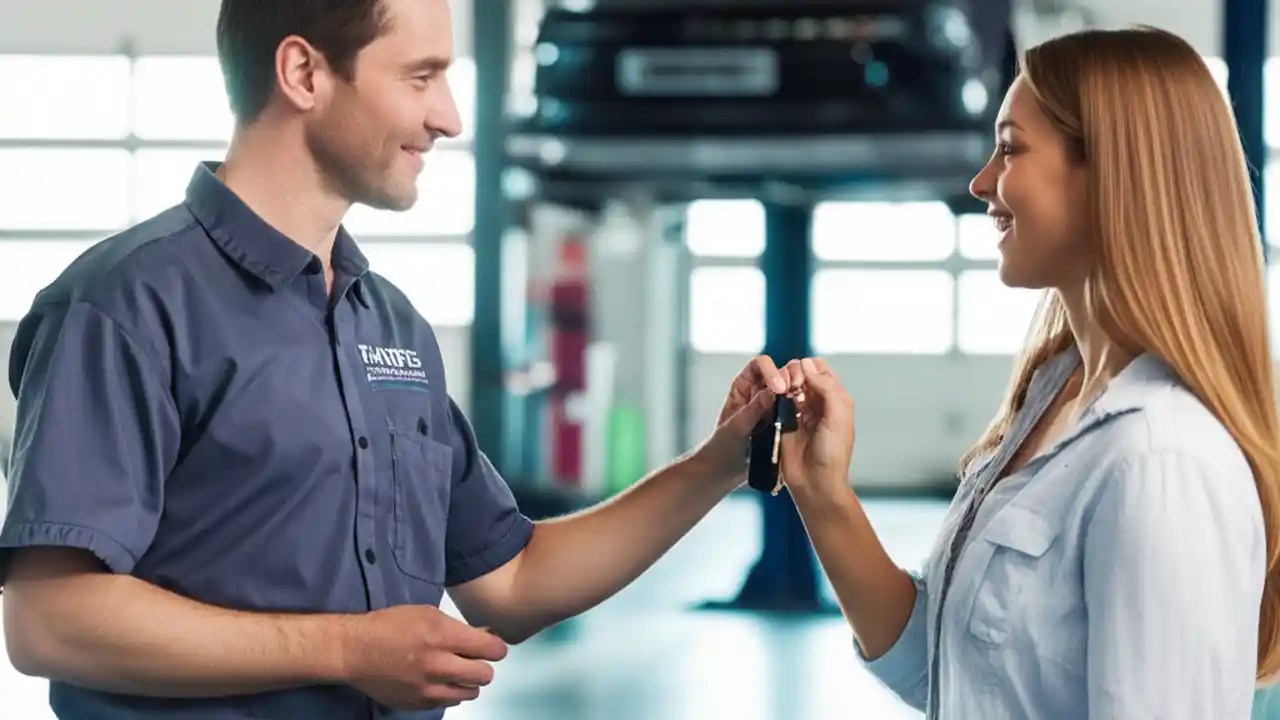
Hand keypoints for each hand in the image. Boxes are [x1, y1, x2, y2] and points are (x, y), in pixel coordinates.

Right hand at [340, 604, 507, 710]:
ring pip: (470, 693)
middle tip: (473, 658)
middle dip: (483, 665)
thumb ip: (458, 627)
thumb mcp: (427, 613)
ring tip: (454, 670)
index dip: (495, 647)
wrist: (354, 651)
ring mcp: (429, 690)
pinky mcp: (418, 705)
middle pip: (485, 675)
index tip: (492, 645)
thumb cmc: (389, 626)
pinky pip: (449, 702)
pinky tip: (437, 680)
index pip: (492, 650)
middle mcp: (439, 666)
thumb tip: (485, 635)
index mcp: (443, 637)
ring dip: (467, 681)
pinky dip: (449, 692)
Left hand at [693, 355, 790, 485]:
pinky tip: (803, 416)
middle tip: (797, 391)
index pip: (759, 365)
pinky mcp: (781, 421)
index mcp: (743, 386)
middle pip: (780, 373)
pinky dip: (800, 408)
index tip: (779, 388)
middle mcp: (759, 392)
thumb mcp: (735, 428)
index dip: (771, 371)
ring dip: (798, 392)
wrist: (726, 470)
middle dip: (791, 378)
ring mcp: (772, 407)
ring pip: (790, 389)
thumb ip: (753, 409)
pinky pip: (794, 408)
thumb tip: (772, 391)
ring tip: (802, 403)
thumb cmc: (722, 447)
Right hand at [778, 358, 855, 497]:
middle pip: (802, 373)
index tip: (802, 379)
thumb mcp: (837, 417)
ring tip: (781, 394)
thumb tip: (807, 364)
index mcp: (835, 399)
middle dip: (794, 373)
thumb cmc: (832, 454)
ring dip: (783, 384)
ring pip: (787, 385)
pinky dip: (773, 396)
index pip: (820, 369)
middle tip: (790, 387)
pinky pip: (776, 401)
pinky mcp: (783, 421)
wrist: (815, 482)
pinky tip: (773, 400)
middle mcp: (817, 402)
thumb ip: (827, 388)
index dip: (810, 368)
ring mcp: (799, 412)